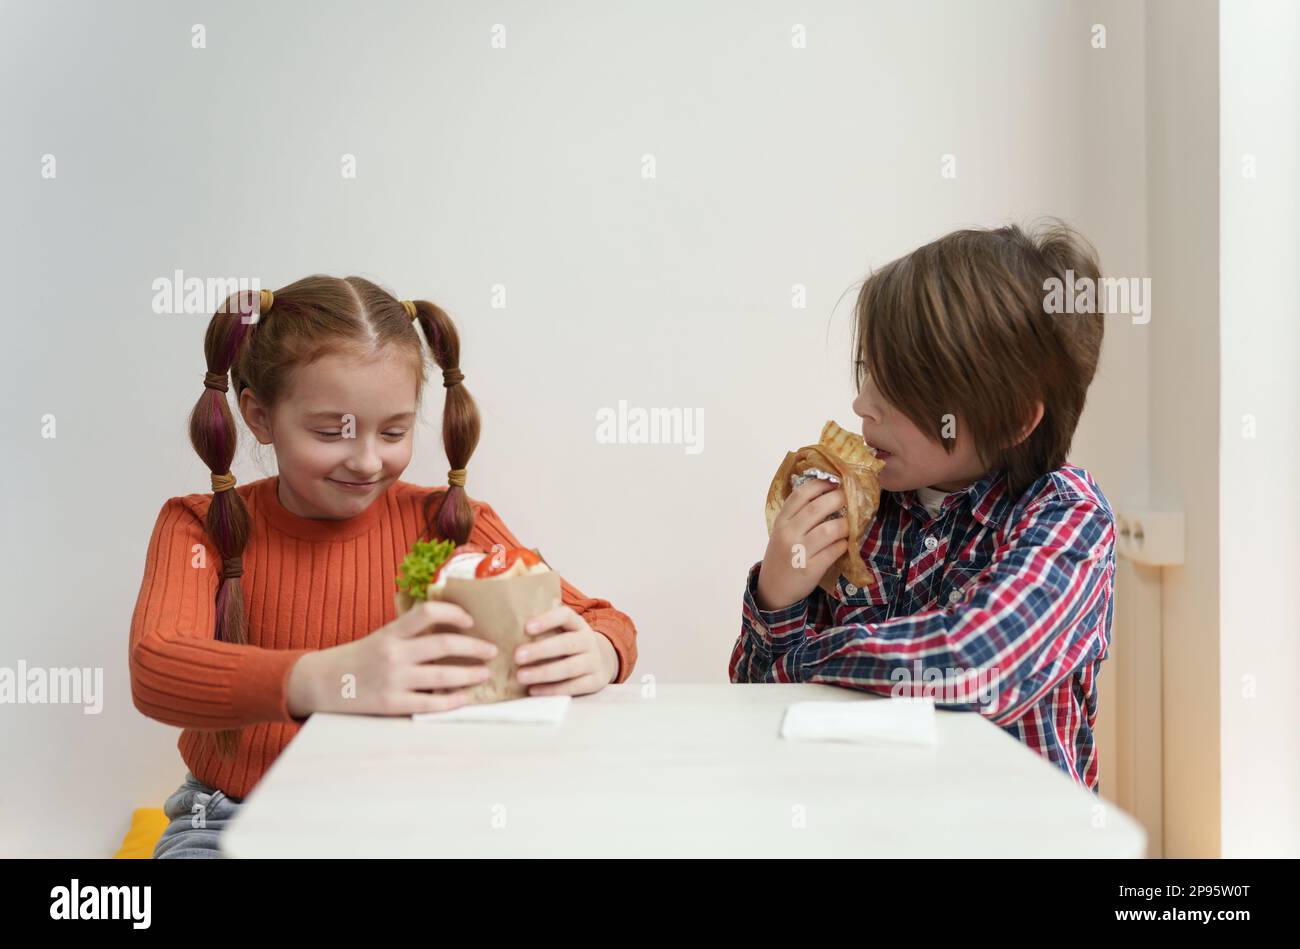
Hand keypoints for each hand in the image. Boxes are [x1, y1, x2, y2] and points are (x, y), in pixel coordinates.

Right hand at [287, 600, 498, 716]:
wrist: (320, 683)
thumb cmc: (357, 658)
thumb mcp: (381, 637)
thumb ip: (410, 633)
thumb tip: (450, 630)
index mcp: (391, 631)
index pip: (428, 612)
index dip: (454, 613)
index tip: (471, 620)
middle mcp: (393, 652)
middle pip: (443, 645)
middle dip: (474, 647)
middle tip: (492, 650)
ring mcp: (392, 679)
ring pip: (442, 676)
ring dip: (469, 675)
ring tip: (484, 674)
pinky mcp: (390, 704)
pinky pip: (429, 703)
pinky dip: (451, 702)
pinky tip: (465, 699)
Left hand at [514, 605, 618, 695]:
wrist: (601, 661)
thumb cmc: (569, 644)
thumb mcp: (563, 630)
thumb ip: (544, 624)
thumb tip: (510, 618)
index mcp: (577, 624)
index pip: (565, 616)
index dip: (547, 620)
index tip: (527, 627)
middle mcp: (588, 641)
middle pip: (566, 644)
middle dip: (541, 650)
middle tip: (517, 656)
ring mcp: (593, 662)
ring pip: (570, 667)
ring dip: (543, 673)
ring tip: (521, 676)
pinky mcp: (595, 681)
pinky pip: (574, 686)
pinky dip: (553, 689)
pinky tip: (534, 690)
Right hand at [755, 477, 848, 610]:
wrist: (774, 589)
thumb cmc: (782, 556)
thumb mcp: (782, 532)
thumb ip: (798, 515)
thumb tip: (828, 494)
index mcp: (781, 522)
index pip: (800, 495)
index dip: (820, 484)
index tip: (834, 481)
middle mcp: (788, 534)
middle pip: (817, 508)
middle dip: (838, 498)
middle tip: (850, 497)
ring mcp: (799, 552)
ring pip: (829, 530)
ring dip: (845, 524)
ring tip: (850, 523)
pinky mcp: (811, 569)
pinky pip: (834, 551)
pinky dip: (843, 545)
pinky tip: (845, 543)